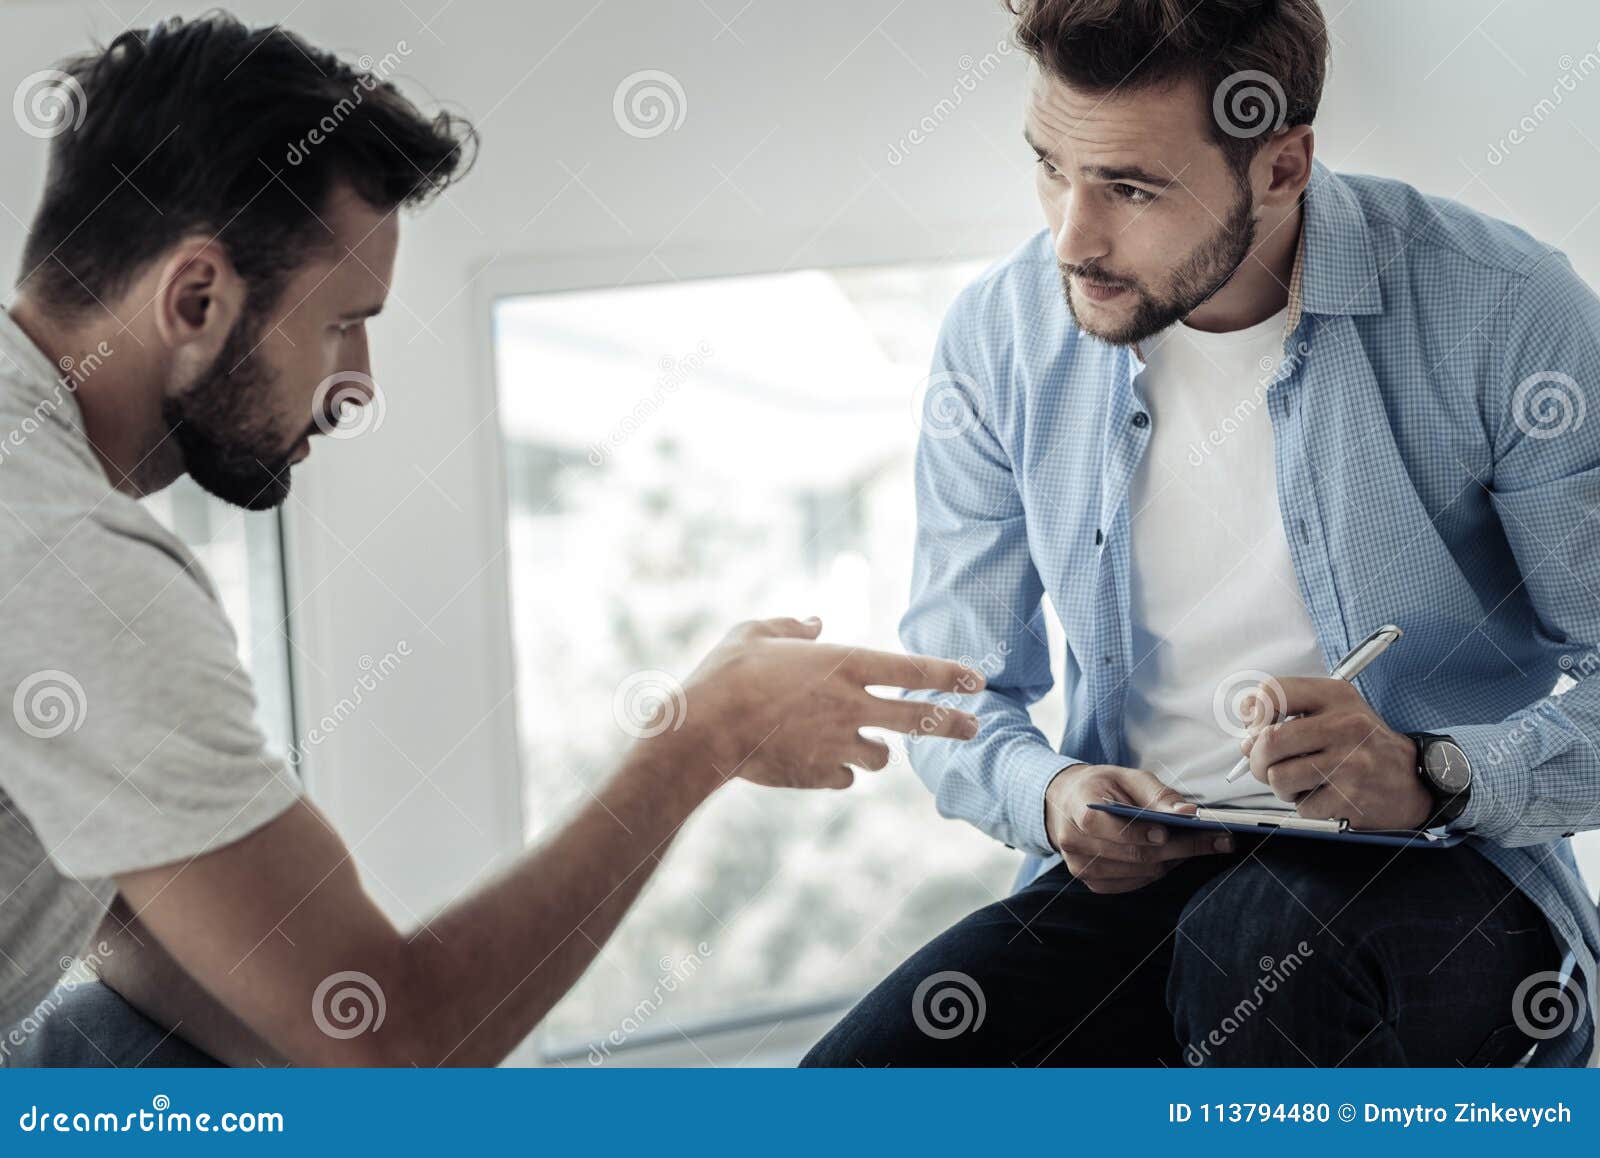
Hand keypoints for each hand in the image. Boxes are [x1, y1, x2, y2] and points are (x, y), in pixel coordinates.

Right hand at [665, 616, 985, 791]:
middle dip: (952, 724)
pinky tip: (819, 760)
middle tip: (973, 727)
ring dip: (876, 750)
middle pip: (919, 720)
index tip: (977, 680)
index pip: (912, 669)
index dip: (949, 674)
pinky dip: (840, 770)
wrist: (705, 731)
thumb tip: (816, 622)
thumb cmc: (727, 673)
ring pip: (881, 757)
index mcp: (844, 665)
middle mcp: (851, 706)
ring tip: (859, 742)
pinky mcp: (818, 775)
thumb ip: (792, 626)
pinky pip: (845, 777)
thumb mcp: (755, 632)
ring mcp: (837, 745)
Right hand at [1044, 763, 1229, 893]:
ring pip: (1140, 872)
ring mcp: (1081, 866)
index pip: (1106, 826)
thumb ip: (1157, 794)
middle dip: (1179, 848)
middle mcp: (1074, 841)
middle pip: (1133, 853)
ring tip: (1195, 844)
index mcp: (1078, 807)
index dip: (1138, 832)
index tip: (1169, 831)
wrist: (1066, 804)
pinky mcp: (1093, 882)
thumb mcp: (1127, 776)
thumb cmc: (1101, 787)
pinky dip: (1157, 870)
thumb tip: (1188, 812)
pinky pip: (1135, 883)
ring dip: (1172, 860)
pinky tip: (1169, 856)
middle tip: (1217, 840)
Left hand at [1240, 676, 1429, 828]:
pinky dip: (1306, 806)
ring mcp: (1350, 762)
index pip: (1274, 691)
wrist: (1415, 779)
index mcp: (1336, 696)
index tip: (1255, 727)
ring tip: (1302, 782)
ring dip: (1281, 787)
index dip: (1253, 712)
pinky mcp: (1351, 797)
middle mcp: (1345, 725)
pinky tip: (1326, 796)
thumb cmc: (1364, 744)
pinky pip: (1302, 806)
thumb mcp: (1334, 714)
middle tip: (1265, 766)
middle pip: (1269, 741)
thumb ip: (1288, 719)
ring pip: (1279, 778)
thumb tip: (1245, 743)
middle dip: (1256, 759)